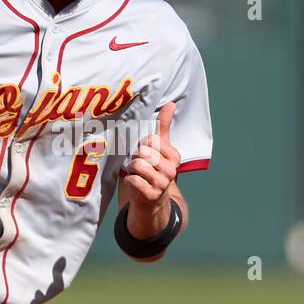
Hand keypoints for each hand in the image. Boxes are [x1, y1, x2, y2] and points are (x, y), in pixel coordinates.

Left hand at [120, 102, 180, 236]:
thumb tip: (171, 103)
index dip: (142, 145)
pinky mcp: (151, 195)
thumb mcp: (160, 147)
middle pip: (143, 152)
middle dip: (135, 157)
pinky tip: (134, 183)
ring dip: (131, 169)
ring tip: (136, 173)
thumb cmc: (153, 167)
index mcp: (174, 156)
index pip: (151, 140)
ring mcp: (162, 184)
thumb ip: (163, 125)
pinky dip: (129, 180)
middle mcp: (171, 170)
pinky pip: (133, 180)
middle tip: (139, 165)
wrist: (152, 199)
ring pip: (137, 165)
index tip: (146, 153)